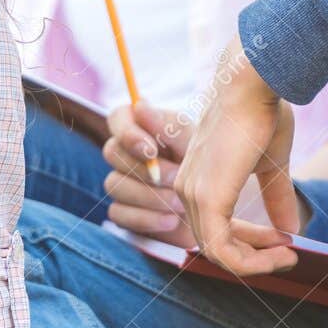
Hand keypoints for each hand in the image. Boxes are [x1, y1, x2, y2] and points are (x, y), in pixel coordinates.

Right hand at [101, 102, 194, 246]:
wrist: (214, 209)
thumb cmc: (204, 168)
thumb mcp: (195, 145)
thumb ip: (170, 128)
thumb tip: (140, 106)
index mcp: (142, 128)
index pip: (117, 118)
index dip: (127, 132)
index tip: (151, 150)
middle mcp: (126, 153)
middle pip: (112, 152)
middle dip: (145, 169)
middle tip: (176, 179)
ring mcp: (121, 183)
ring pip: (114, 184)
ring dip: (149, 196)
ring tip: (180, 204)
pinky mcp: (122, 212)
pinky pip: (118, 214)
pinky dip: (146, 219)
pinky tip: (170, 221)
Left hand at [175, 41, 303, 275]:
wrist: (252, 85)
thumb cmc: (260, 114)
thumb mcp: (270, 164)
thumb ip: (275, 197)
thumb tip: (290, 231)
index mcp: (197, 182)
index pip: (216, 231)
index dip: (251, 244)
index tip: (283, 242)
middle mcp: (188, 191)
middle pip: (217, 246)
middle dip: (256, 255)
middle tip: (288, 251)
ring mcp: (195, 196)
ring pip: (219, 254)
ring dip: (257, 261)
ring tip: (288, 252)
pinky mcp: (208, 199)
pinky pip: (223, 251)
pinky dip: (252, 261)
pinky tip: (283, 249)